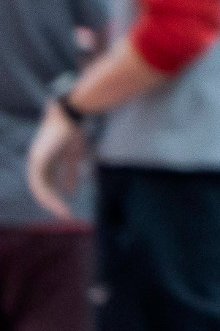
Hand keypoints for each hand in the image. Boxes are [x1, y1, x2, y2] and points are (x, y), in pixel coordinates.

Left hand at [26, 103, 86, 219]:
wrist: (72, 115)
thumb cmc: (73, 132)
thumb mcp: (73, 156)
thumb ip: (70, 173)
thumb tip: (70, 191)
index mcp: (43, 162)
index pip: (45, 184)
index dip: (54, 196)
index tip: (64, 207)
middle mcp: (36, 162)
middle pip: (41, 188)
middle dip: (53, 203)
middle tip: (64, 214)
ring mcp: (35, 160)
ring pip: (40, 187)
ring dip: (51, 201)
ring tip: (63, 212)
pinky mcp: (39, 159)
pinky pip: (41, 181)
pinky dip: (49, 193)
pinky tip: (58, 201)